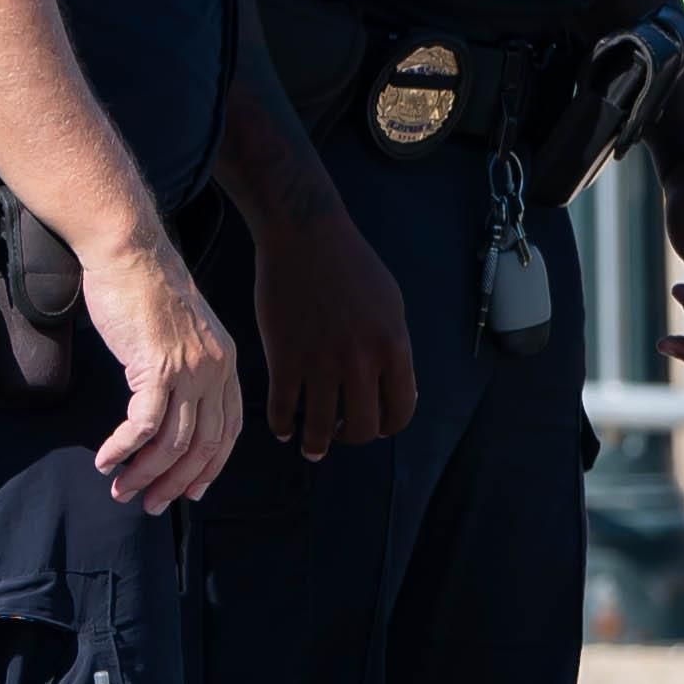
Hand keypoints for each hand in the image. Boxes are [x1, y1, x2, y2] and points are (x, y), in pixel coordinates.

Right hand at [78, 223, 243, 511]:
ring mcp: (189, 369)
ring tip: (120, 488)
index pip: (228, 430)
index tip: (190, 492)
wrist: (129, 252)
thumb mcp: (181, 333)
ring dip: (145, 472)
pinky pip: (145, 424)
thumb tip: (172, 407)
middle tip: (147, 504)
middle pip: (203, 445)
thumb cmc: (146, 289)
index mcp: (225, 363)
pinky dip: (125, 448)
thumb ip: (186, 367)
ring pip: (174, 441)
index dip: (210, 467)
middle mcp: (215, 370)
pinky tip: (106, 460)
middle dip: (175, 483)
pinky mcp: (157, 366)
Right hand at [244, 184, 417, 463]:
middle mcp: (361, 361)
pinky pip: (283, 410)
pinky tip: (284, 428)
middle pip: (363, 428)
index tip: (377, 425)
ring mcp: (320, 362)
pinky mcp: (284, 358)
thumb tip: (399, 392)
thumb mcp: (392, 305)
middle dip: (354, 437)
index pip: (401, 411)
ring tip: (313, 446)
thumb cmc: (352, 266)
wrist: (306, 237)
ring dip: (317, 445)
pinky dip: (283, 427)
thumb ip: (395, 349)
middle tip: (343, 432)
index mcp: (393, 347)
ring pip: (321, 429)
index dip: (389, 425)